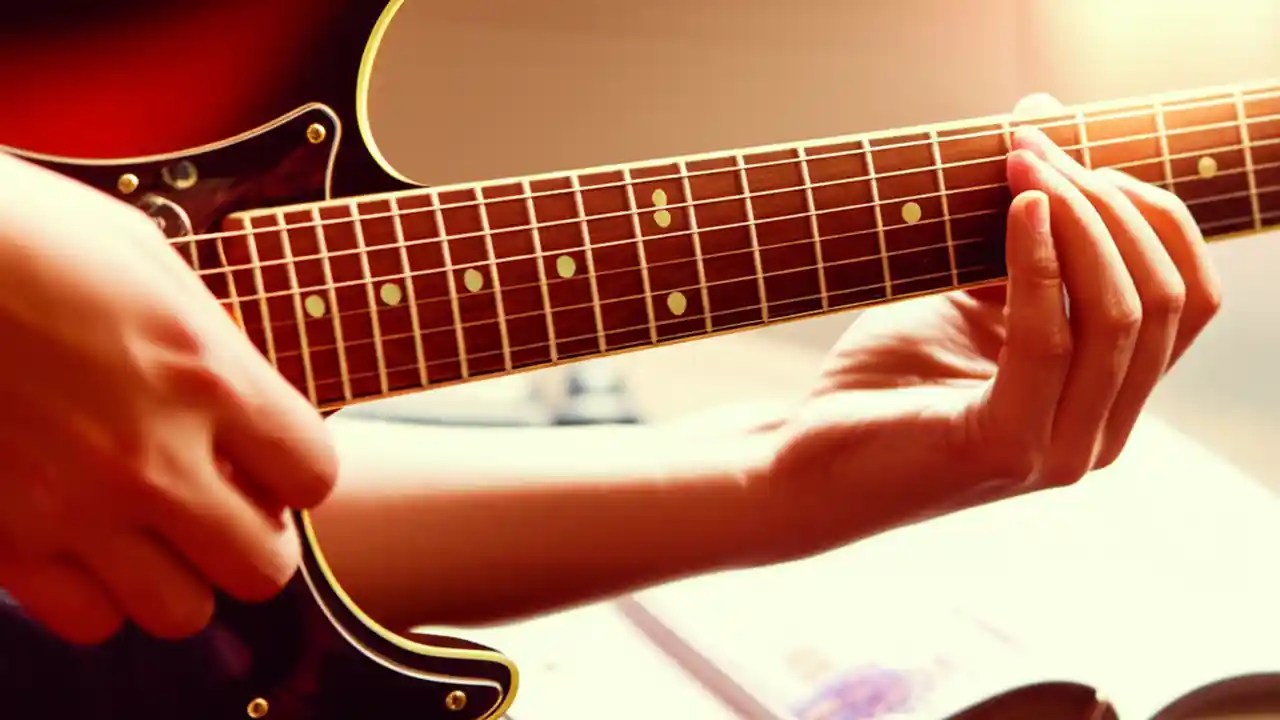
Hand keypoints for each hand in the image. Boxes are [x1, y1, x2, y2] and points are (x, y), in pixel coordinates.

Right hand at [0, 152, 337, 642]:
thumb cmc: (25, 234)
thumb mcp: (146, 262)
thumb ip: (207, 344)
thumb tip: (240, 391)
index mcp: (205, 376)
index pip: (313, 475)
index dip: (299, 471)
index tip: (273, 459)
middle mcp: (152, 457)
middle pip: (264, 568)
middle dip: (257, 540)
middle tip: (226, 507)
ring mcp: (75, 509)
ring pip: (181, 612)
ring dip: (182, 577)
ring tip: (157, 533)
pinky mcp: (4, 540)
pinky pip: (88, 621)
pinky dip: (99, 596)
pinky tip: (89, 545)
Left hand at [751, 95, 1221, 558]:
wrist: (805, 463)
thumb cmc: (883, 383)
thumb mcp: (969, 301)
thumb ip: (1024, 239)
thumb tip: (1041, 121)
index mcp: (1107, 397)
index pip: (1186, 296)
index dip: (1151, 212)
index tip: (1076, 148)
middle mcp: (1101, 432)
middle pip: (1162, 298)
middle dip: (1108, 203)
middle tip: (1033, 148)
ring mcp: (1061, 450)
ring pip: (1118, 315)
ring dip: (1077, 220)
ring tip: (1021, 166)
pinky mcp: (1007, 449)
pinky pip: (1049, 341)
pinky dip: (1041, 265)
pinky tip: (1018, 211)